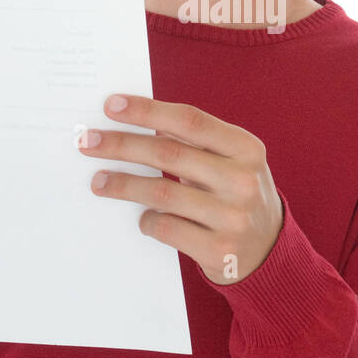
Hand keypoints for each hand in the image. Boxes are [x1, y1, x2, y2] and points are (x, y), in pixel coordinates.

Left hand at [78, 94, 283, 284]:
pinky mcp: (218, 250)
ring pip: (161, 193)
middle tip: (88, 141)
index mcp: (246, 148)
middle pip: (168, 153)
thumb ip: (195, 143)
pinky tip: (142, 217)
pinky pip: (166, 228)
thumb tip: (136, 124)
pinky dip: (147, 220)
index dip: (147, 111)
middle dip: (121, 145)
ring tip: (99, 181)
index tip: (111, 106)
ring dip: (123, 184)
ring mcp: (232, 217)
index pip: (189, 121)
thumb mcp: (231, 162)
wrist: (269, 252)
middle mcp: (242, 180)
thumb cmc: (238, 195)